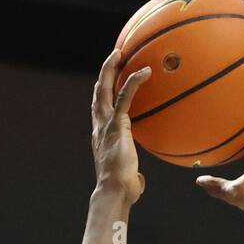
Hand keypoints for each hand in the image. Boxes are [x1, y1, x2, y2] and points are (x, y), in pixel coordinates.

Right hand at [91, 50, 150, 204]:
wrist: (115, 191)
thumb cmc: (122, 191)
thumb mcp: (127, 179)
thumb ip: (132, 174)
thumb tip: (139, 179)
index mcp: (100, 137)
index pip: (99, 110)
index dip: (102, 94)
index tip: (108, 82)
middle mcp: (99, 127)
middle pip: (98, 93)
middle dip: (104, 73)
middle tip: (114, 57)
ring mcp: (106, 124)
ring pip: (104, 88)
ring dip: (110, 68)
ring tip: (119, 52)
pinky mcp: (117, 124)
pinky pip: (125, 96)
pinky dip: (134, 82)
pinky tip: (146, 71)